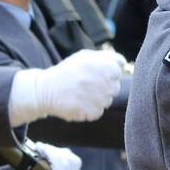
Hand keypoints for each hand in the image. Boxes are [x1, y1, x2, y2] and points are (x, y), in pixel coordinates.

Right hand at [8, 49, 125, 125]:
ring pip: (107, 100)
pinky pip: (99, 111)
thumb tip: (124, 63)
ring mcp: (100, 98)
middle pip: (115, 86)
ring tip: (81, 93)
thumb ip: (108, 57)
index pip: (119, 69)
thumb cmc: (68, 72)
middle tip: (86, 83)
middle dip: (104, 85)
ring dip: (97, 98)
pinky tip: (79, 102)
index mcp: (104, 66)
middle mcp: (105, 82)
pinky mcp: (93, 112)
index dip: (107, 71)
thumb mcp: (85, 57)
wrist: (45, 89)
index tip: (94, 72)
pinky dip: (90, 109)